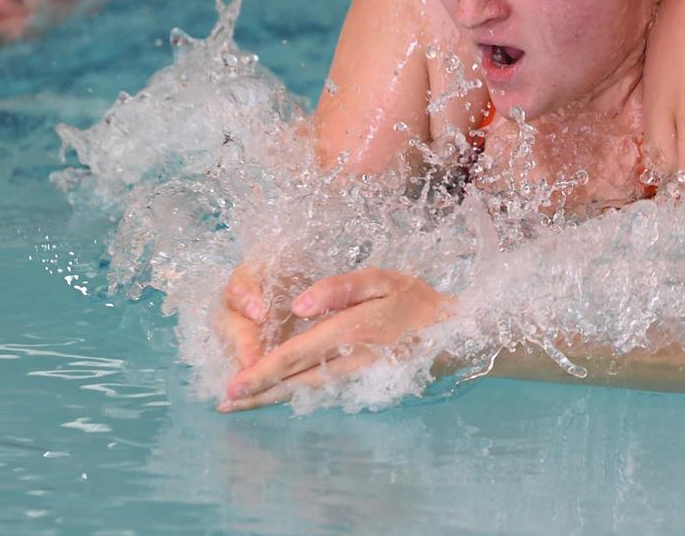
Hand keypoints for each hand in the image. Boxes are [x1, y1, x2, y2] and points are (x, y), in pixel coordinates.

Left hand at [218, 267, 452, 411]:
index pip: (295, 355)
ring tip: (242, 405)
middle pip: (294, 382)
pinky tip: (278, 396)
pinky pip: (323, 392)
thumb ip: (340, 288)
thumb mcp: (384, 279)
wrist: (460, 336)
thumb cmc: (418, 302)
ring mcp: (358, 378)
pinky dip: (295, 396)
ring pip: (306, 392)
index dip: (262, 371)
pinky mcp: (364, 385)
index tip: (233, 385)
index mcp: (350, 331)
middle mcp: (350, 362)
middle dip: (258, 394)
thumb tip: (299, 305)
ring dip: (272, 400)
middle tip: (224, 404)